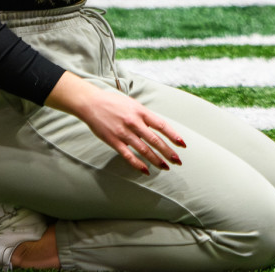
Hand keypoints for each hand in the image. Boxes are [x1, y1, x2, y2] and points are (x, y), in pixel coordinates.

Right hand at [47, 72, 185, 173]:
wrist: (92, 103)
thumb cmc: (114, 103)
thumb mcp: (133, 104)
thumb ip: (145, 116)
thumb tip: (158, 128)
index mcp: (141, 112)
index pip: (162, 125)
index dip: (173, 135)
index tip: (182, 145)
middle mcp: (134, 122)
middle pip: (155, 140)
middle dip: (168, 152)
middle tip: (178, 161)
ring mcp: (124, 133)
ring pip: (144, 150)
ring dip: (156, 160)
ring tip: (166, 167)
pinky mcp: (113, 141)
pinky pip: (128, 155)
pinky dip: (137, 164)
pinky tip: (146, 171)